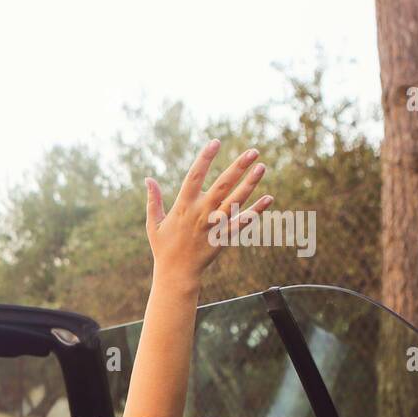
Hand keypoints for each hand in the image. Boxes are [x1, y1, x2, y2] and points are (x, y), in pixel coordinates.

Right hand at [145, 139, 272, 291]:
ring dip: (250, 183)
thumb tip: (148, 179)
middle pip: (222, 185)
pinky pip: (242, 222)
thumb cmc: (163, 248)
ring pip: (235, 201)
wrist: (176, 274)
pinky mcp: (224, 238)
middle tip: (252, 151)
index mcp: (183, 207)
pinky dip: (256, 211)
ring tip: (262, 167)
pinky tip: (269, 198)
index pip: (194, 176)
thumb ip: (154, 200)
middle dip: (237, 167)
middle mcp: (201, 213)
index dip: (205, 158)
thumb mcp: (154, 224)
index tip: (215, 142)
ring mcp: (214, 226)